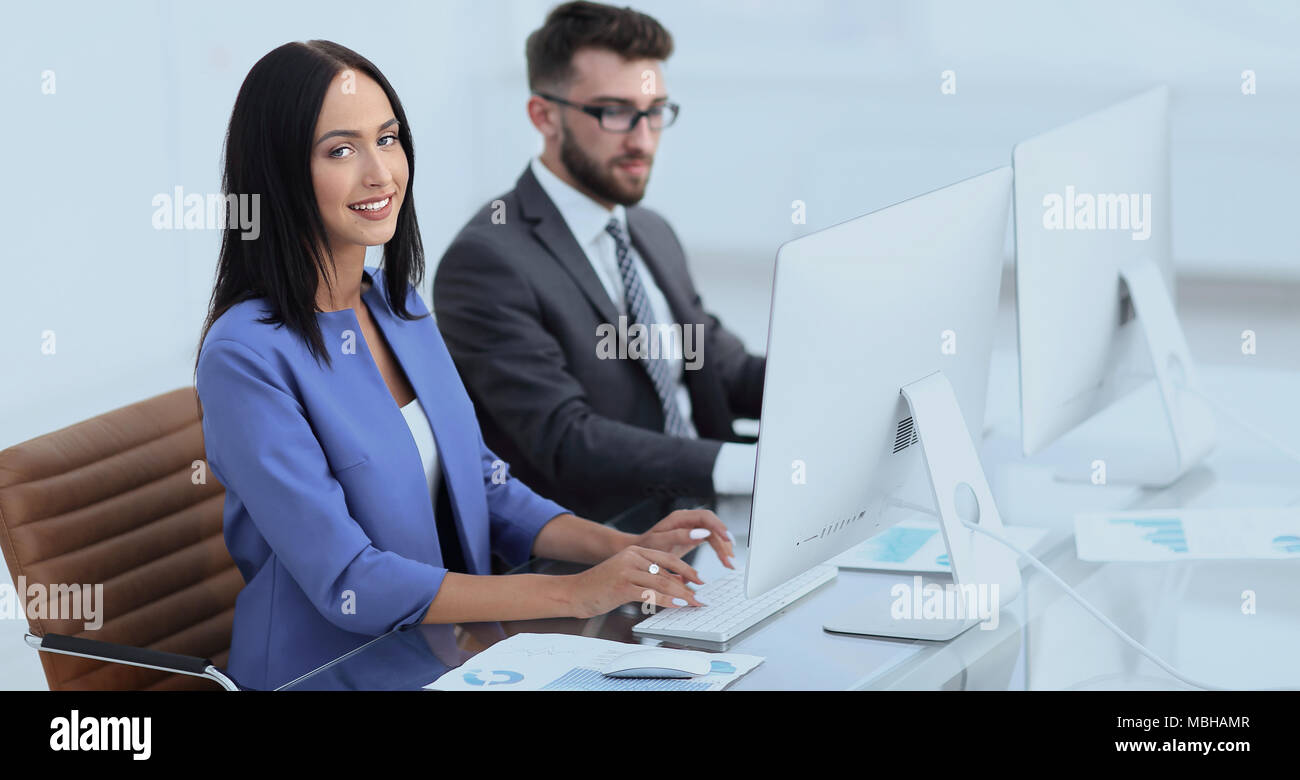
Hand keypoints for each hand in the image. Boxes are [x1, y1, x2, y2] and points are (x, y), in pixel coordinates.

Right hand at [561, 545, 706, 618]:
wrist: (574, 592)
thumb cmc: (601, 586)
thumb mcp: (627, 574)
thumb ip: (648, 575)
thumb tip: (674, 584)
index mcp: (634, 551)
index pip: (667, 558)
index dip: (687, 569)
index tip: (699, 580)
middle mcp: (632, 557)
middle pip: (668, 570)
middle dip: (689, 584)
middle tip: (700, 596)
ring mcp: (627, 570)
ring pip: (662, 582)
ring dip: (682, 595)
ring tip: (692, 603)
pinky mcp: (622, 586)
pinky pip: (651, 594)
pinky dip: (667, 601)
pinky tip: (676, 605)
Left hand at [631, 509, 735, 569]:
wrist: (639, 550)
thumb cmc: (647, 546)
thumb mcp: (660, 541)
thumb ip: (680, 536)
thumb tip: (702, 534)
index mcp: (680, 517)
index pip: (706, 517)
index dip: (719, 527)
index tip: (728, 540)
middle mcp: (688, 519)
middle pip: (713, 527)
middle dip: (724, 542)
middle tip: (730, 560)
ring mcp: (692, 527)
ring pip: (715, 534)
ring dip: (724, 548)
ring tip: (730, 564)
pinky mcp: (694, 536)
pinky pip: (711, 540)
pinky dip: (719, 550)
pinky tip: (725, 560)